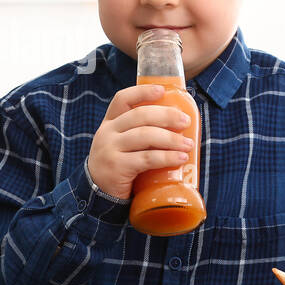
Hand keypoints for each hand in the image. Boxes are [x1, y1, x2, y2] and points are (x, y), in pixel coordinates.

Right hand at [87, 84, 194, 199]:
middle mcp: (107, 133)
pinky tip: (180, 158)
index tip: (161, 90)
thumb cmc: (118, 166)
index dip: (142, 92)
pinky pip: (147, 158)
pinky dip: (167, 157)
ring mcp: (110, 149)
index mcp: (110, 123)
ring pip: (145, 136)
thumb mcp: (121, 144)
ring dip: (171, 139)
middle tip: (186, 121)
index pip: (122, 99)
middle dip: (166, 116)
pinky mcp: (118, 167)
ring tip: (188, 144)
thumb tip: (177, 125)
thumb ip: (139, 133)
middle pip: (139, 115)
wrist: (97, 194)